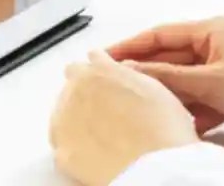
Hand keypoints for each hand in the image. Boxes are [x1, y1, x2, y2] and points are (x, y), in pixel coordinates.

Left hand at [49, 49, 198, 185]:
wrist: (154, 165)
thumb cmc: (162, 127)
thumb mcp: (154, 86)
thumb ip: (130, 75)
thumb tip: (122, 71)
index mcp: (102, 69)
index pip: (94, 58)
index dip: (103, 70)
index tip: (108, 79)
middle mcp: (77, 89)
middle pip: (73, 81)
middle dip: (87, 91)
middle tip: (109, 110)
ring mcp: (64, 121)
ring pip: (62, 112)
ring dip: (76, 117)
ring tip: (104, 134)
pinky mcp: (61, 151)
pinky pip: (62, 144)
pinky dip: (74, 147)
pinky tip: (94, 152)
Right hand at [107, 16, 223, 146]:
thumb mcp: (212, 82)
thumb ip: (168, 77)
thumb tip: (131, 70)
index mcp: (215, 29)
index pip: (161, 34)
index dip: (130, 47)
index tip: (103, 58)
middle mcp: (219, 46)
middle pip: (169, 59)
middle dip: (144, 75)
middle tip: (112, 86)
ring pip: (182, 84)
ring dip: (165, 97)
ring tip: (135, 109)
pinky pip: (198, 102)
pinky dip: (186, 114)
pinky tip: (171, 125)